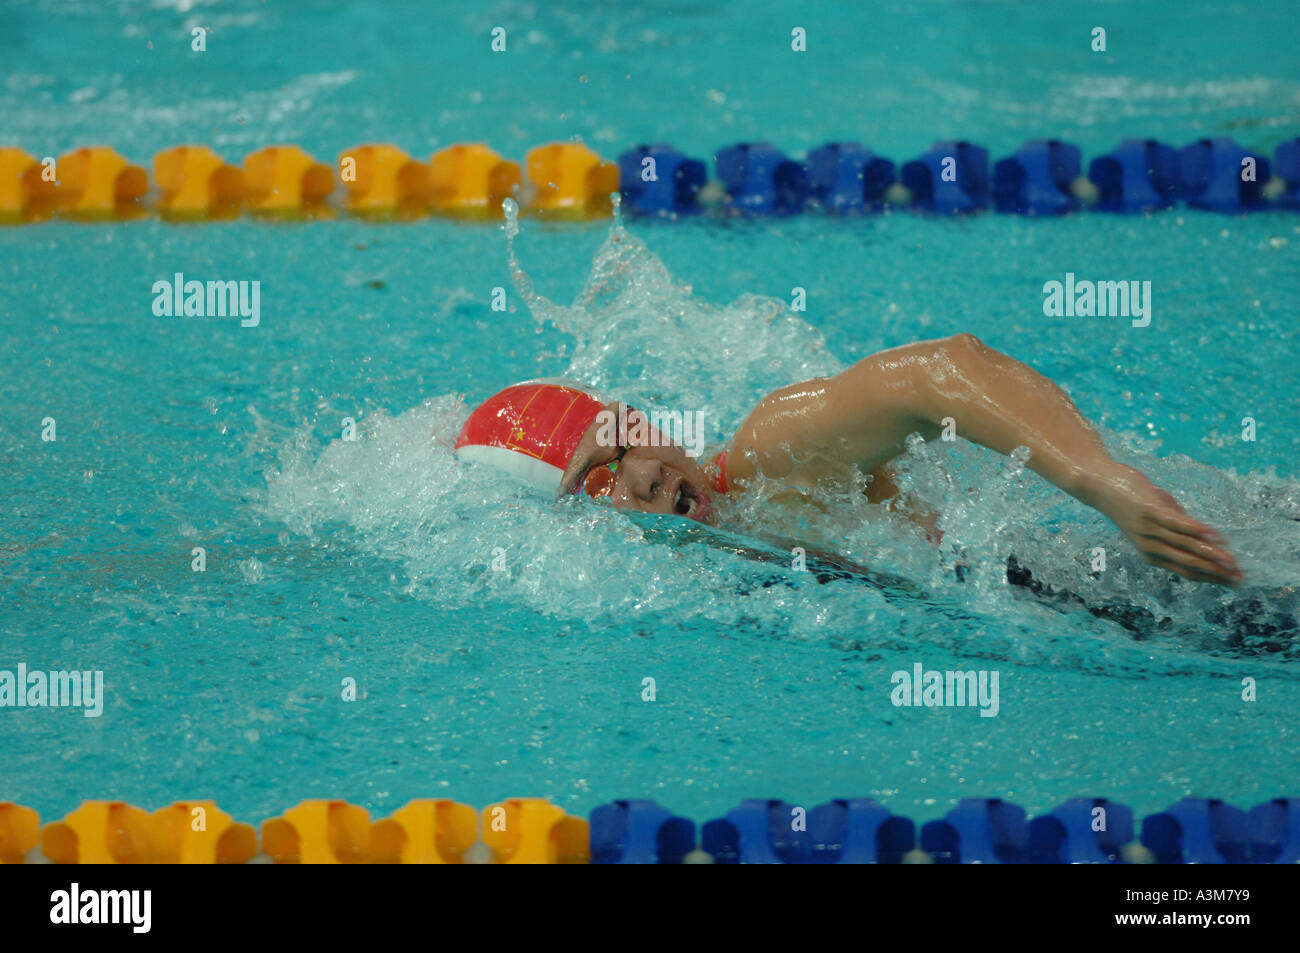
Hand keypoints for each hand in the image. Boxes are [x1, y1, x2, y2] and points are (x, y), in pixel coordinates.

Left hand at [1087, 465, 1242, 584]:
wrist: (1098, 484)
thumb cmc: (1130, 500)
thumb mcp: (1156, 517)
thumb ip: (1178, 528)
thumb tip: (1206, 537)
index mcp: (1151, 553)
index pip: (1185, 570)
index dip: (1210, 578)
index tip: (1232, 583)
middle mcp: (1149, 546)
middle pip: (1188, 563)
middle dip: (1215, 572)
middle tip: (1239, 579)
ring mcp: (1148, 530)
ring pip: (1184, 546)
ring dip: (1210, 554)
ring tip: (1231, 561)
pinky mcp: (1149, 511)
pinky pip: (1176, 524)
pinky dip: (1196, 530)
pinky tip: (1214, 534)